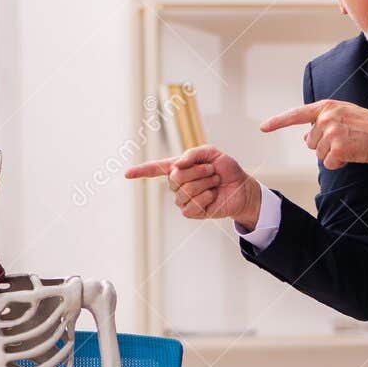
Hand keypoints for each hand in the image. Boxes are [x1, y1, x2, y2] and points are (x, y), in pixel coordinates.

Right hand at [124, 145, 263, 229]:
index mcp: (178, 168)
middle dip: (198, 171)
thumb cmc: (226, 169)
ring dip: (205, 183)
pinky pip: (192, 205)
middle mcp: (177, 184)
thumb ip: (193, 154)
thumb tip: (177, 164)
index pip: (155, 169)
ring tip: (214, 182)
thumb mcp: (212, 154)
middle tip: (212, 170)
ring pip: (185, 191)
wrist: (241, 187)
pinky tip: (212, 196)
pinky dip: (206, 198)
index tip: (126, 174)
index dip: (140, 171)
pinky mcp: (191, 212)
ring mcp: (183, 199)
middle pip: (175, 177)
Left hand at [259, 100, 367, 169]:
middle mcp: (326, 117)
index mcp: (326, 107)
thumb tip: (304, 137)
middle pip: (310, 142)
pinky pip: (329, 163)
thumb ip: (323, 122)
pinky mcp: (338, 148)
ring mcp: (331, 132)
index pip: (296, 114)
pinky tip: (352, 154)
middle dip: (324, 145)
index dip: (278, 122)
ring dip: (333, 155)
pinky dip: (339, 163)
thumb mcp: (343, 115)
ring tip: (351, 145)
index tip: (264, 127)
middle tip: (345, 139)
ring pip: (319, 154)